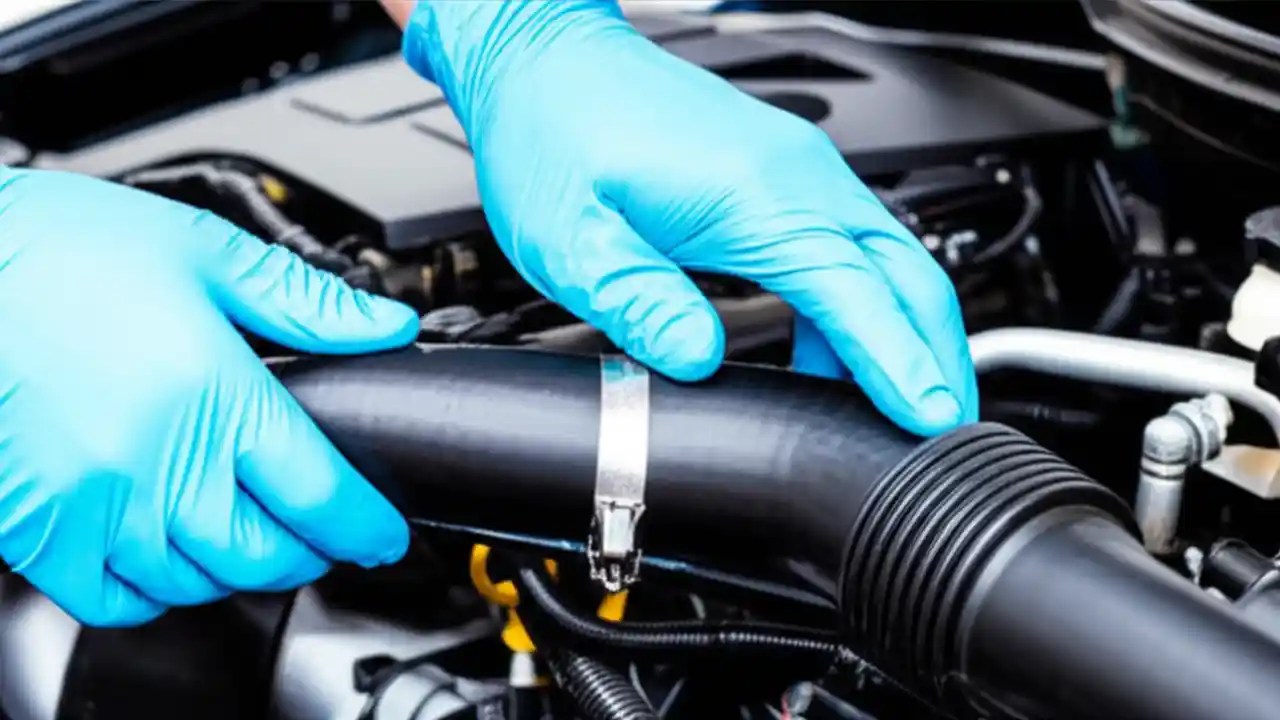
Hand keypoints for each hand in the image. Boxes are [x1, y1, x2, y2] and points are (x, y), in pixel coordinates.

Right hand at [0, 168, 417, 625]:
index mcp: (213, 394)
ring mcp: (93, 506)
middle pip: (266, 554)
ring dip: (236, 570)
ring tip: (247, 533)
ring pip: (196, 584)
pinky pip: (113, 602)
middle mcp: (157, 463)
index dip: (366, 527)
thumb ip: (305, 302)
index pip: (321, 496)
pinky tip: (166, 557)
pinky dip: (154, 594)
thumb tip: (386, 326)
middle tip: (320, 531)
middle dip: (310, 552)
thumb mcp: (202, 251)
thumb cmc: (59, 250)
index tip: (382, 535)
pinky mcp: (35, 533)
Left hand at [394, 1, 976, 435]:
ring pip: (890, 260)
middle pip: (907, 276)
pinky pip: (853, 245)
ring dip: (909, 333)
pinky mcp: (785, 176)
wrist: (545, 62)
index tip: (934, 421)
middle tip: (947, 432)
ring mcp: (798, 171)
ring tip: (905, 407)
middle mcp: (797, 177)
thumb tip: (700, 361)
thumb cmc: (554, 135)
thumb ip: (641, 304)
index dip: (901, 365)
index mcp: (755, 195)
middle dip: (938, 357)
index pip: (858, 294)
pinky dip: (868, 305)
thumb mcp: (573, 240)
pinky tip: (841, 355)